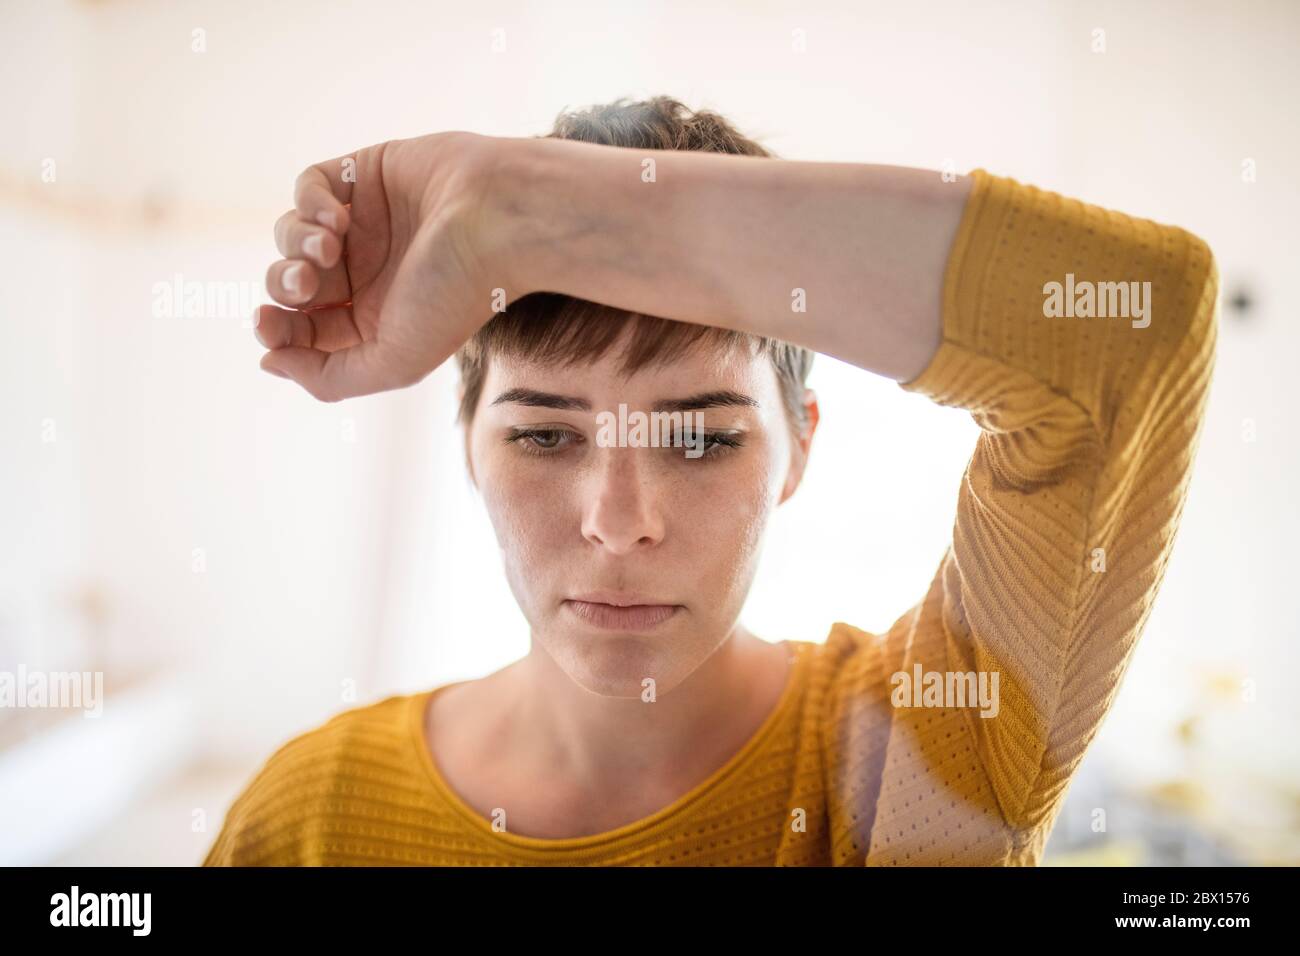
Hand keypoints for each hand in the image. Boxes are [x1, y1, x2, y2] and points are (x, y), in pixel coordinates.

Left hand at [255, 131, 513, 401]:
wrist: (499, 221)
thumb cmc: (457, 295)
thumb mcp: (395, 361)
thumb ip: (329, 378)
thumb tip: (269, 362)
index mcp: (375, 320)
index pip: (303, 330)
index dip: (277, 330)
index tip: (269, 325)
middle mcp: (367, 273)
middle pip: (291, 284)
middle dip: (283, 285)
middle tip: (306, 284)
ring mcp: (365, 222)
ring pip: (292, 235)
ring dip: (294, 244)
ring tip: (328, 246)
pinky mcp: (364, 175)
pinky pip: (308, 186)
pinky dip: (307, 202)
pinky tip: (336, 217)